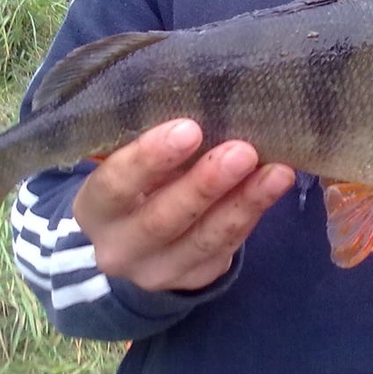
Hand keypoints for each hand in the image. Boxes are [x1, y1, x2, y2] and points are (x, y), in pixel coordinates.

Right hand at [72, 119, 294, 291]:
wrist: (136, 237)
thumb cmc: (137, 177)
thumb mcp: (130, 159)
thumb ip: (155, 138)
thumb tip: (206, 94)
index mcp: (94, 209)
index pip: (114, 185)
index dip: (149, 158)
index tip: (188, 128)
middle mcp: (119, 247)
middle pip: (162, 219)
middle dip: (205, 184)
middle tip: (242, 151)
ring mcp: (157, 271)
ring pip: (204, 239)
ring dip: (244, 202)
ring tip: (278, 172)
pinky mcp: (194, 278)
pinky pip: (227, 248)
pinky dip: (254, 214)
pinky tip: (276, 186)